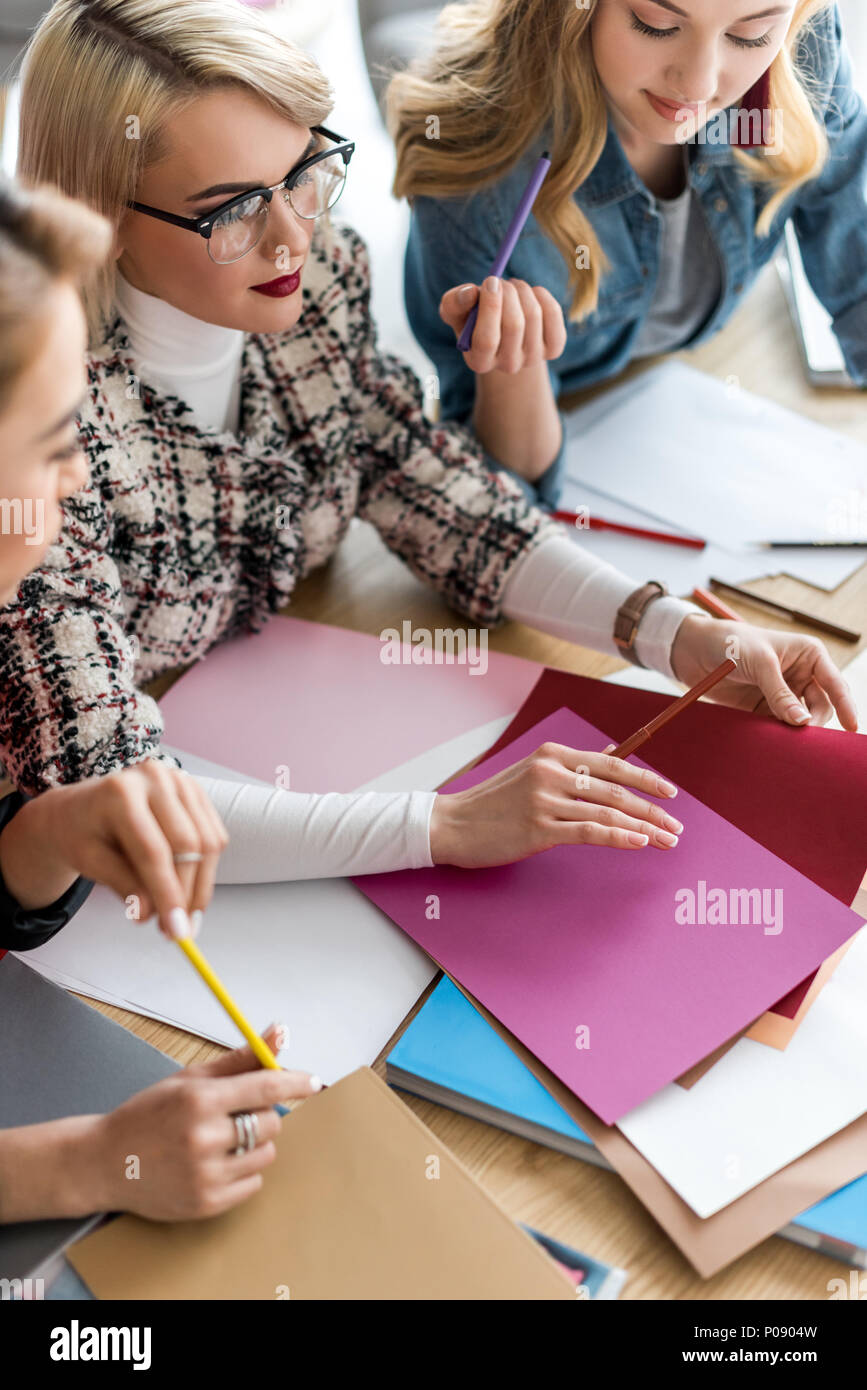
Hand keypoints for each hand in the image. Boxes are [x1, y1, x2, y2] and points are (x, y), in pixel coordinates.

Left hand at [0, 760, 228, 937]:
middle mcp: (155, 777)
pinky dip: (207, 869)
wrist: (83, 808)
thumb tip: (148, 914)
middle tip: (180, 932)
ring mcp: (180, 779)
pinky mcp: (196, 791)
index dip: (167, 893)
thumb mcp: (89, 862)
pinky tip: (188, 887)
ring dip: (201, 886)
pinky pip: (215, 836)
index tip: (176, 931)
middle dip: (187, 894)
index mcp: (120, 792)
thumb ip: (121, 885)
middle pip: (187, 845)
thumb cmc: (82, 835)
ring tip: (185, 915)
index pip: (153, 850)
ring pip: (209, 843)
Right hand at [93, 1024, 321, 1220]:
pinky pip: (253, 1184)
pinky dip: (244, 1172)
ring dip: (254, 1145)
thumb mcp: (188, 1079)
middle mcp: (203, 1137)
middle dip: (262, 1115)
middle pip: (271, 1122)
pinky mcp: (206, 1204)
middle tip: (236, 1114)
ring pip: (266, 1154)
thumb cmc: (149, 1114)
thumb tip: (278, 1034)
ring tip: (222, 1140)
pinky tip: (215, 1164)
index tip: (313, 1082)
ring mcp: (205, 1174)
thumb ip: (238, 1059)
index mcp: (200, 1100)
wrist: (105, 1162)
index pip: (265, 1086)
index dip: (295, 1082)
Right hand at [429, 742, 682, 868]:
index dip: (646, 778)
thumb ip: (571, 767)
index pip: (612, 763)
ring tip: (665, 841)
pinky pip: (590, 832)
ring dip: (644, 828)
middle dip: (653, 810)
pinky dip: (619, 837)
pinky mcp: (539, 829)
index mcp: (553, 754)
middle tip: (676, 826)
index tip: (671, 794)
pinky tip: (639, 844)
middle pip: (616, 789)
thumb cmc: (495, 802)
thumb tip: (612, 755)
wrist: (453, 824)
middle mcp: (551, 772)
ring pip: (608, 811)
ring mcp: (544, 800)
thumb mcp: (532, 772)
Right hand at [439, 276, 566, 374]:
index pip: (487, 340)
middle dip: (508, 293)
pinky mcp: (553, 349)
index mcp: (479, 361)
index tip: (490, 281)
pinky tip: (532, 293)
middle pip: (514, 325)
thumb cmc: (473, 319)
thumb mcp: (456, 311)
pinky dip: (543, 295)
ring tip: (513, 286)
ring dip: (523, 290)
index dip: (490, 307)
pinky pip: (553, 314)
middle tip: (501, 280)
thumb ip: (454, 302)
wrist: (502, 334)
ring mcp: (533, 359)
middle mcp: (507, 366)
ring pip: (533, 315)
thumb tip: (470, 293)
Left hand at [670, 614, 857, 729]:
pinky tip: (772, 743)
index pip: (835, 684)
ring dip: (794, 732)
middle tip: (803, 740)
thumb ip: (779, 693)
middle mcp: (801, 675)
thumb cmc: (731, 643)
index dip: (846, 706)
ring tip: (786, 743)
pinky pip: (778, 727)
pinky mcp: (764, 708)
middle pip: (820, 707)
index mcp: (810, 655)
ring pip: (800, 720)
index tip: (851, 728)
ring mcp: (784, 694)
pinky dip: (777, 736)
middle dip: (814, 723)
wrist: (693, 649)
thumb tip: (802, 721)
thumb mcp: (759, 663)